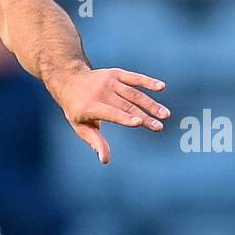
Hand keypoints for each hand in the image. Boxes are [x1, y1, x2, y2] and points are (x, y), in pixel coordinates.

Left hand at [45, 65, 169, 165]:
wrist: (69, 79)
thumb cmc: (76, 109)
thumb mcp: (81, 126)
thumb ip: (95, 141)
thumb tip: (105, 160)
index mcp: (90, 107)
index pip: (110, 113)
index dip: (123, 118)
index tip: (138, 123)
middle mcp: (101, 93)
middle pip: (126, 106)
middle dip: (144, 117)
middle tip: (159, 127)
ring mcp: (109, 82)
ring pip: (133, 94)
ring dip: (150, 104)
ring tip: (165, 114)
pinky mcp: (116, 74)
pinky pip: (134, 78)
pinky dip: (147, 82)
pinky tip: (161, 87)